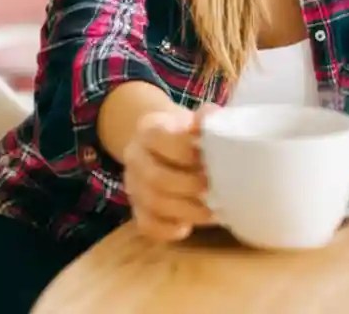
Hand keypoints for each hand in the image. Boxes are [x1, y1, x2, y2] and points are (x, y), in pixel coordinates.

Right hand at [122, 104, 216, 240]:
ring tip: (214, 212)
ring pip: (153, 204)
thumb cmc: (186, 136)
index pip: (158, 138)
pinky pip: (147, 226)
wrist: (162, 149)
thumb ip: (206, 118)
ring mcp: (134, 186)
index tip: (208, 156)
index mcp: (148, 130)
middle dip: (189, 186)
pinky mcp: (137, 211)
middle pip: (155, 177)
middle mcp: (135, 158)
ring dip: (187, 211)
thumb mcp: (193, 121)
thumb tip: (211, 119)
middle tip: (215, 189)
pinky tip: (188, 226)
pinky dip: (168, 230)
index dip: (184, 150)